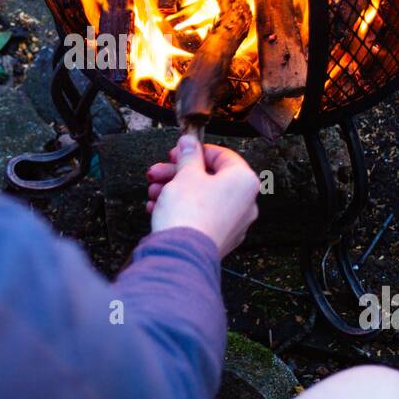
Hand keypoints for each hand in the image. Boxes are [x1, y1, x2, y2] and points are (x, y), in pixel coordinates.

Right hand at [145, 134, 259, 257]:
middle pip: (209, 178)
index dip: (195, 150)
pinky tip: (158, 208)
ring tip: (153, 192)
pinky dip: (181, 209)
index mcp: (243, 181)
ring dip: (174, 191)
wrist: (182, 256)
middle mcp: (245, 203)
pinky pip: (201, 216)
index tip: (178, 152)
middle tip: (158, 172)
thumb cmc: (188, 213)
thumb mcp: (185, 175)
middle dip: (178, 173)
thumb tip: (189, 142)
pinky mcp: (219, 239)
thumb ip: (188, 155)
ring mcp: (233, 224)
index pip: (222, 155)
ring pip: (202, 198)